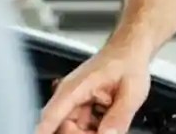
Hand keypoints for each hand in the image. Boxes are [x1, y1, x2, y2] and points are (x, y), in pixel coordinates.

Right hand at [35, 46, 151, 133]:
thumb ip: (118, 117)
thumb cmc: (128, 62)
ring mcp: (74, 102)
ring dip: (88, 133)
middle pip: (61, 128)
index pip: (51, 116)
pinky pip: (81, 127)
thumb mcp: (131, 92)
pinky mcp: (82, 108)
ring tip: (108, 122)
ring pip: (72, 129)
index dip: (45, 130)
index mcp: (75, 88)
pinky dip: (93, 130)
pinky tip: (107, 121)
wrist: (130, 50)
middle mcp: (69, 96)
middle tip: (103, 130)